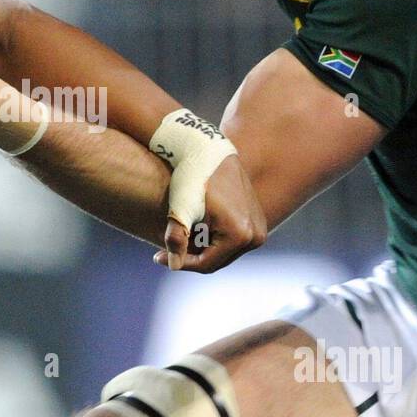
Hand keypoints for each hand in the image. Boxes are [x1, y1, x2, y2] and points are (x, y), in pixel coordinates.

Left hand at [152, 155, 266, 273]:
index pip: (206, 264)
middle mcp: (256, 235)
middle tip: (165, 251)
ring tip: (178, 238)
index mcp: (241, 235)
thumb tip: (173, 266)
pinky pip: (231, 239)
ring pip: (224, 251)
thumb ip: (177, 239)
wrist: (209, 150)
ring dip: (201, 249)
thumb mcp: (181, 208)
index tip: (156, 256)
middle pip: (217, 260)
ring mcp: (260, 227)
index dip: (180, 262)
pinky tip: (193, 230)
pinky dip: (212, 239)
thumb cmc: (193, 177)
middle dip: (191, 256)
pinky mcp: (257, 220)